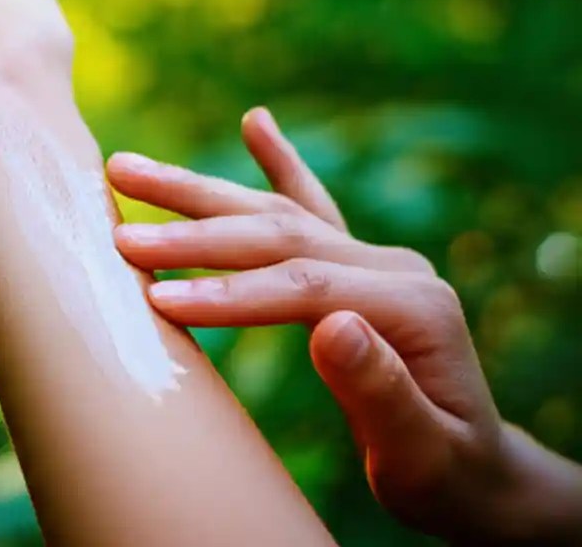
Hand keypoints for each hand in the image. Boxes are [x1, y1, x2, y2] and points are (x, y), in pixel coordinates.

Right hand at [107, 107, 581, 543]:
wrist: (477, 470)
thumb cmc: (443, 473)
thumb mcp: (420, 451)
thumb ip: (381, 390)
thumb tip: (332, 325)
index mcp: (414, 305)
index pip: (304, 287)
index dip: (229, 292)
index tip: (159, 299)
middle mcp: (393, 266)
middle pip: (280, 234)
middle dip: (194, 235)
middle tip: (119, 236)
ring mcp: (373, 259)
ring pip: (274, 211)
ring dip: (198, 191)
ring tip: (125, 167)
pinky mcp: (355, 265)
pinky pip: (309, 205)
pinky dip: (279, 163)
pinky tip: (257, 123)